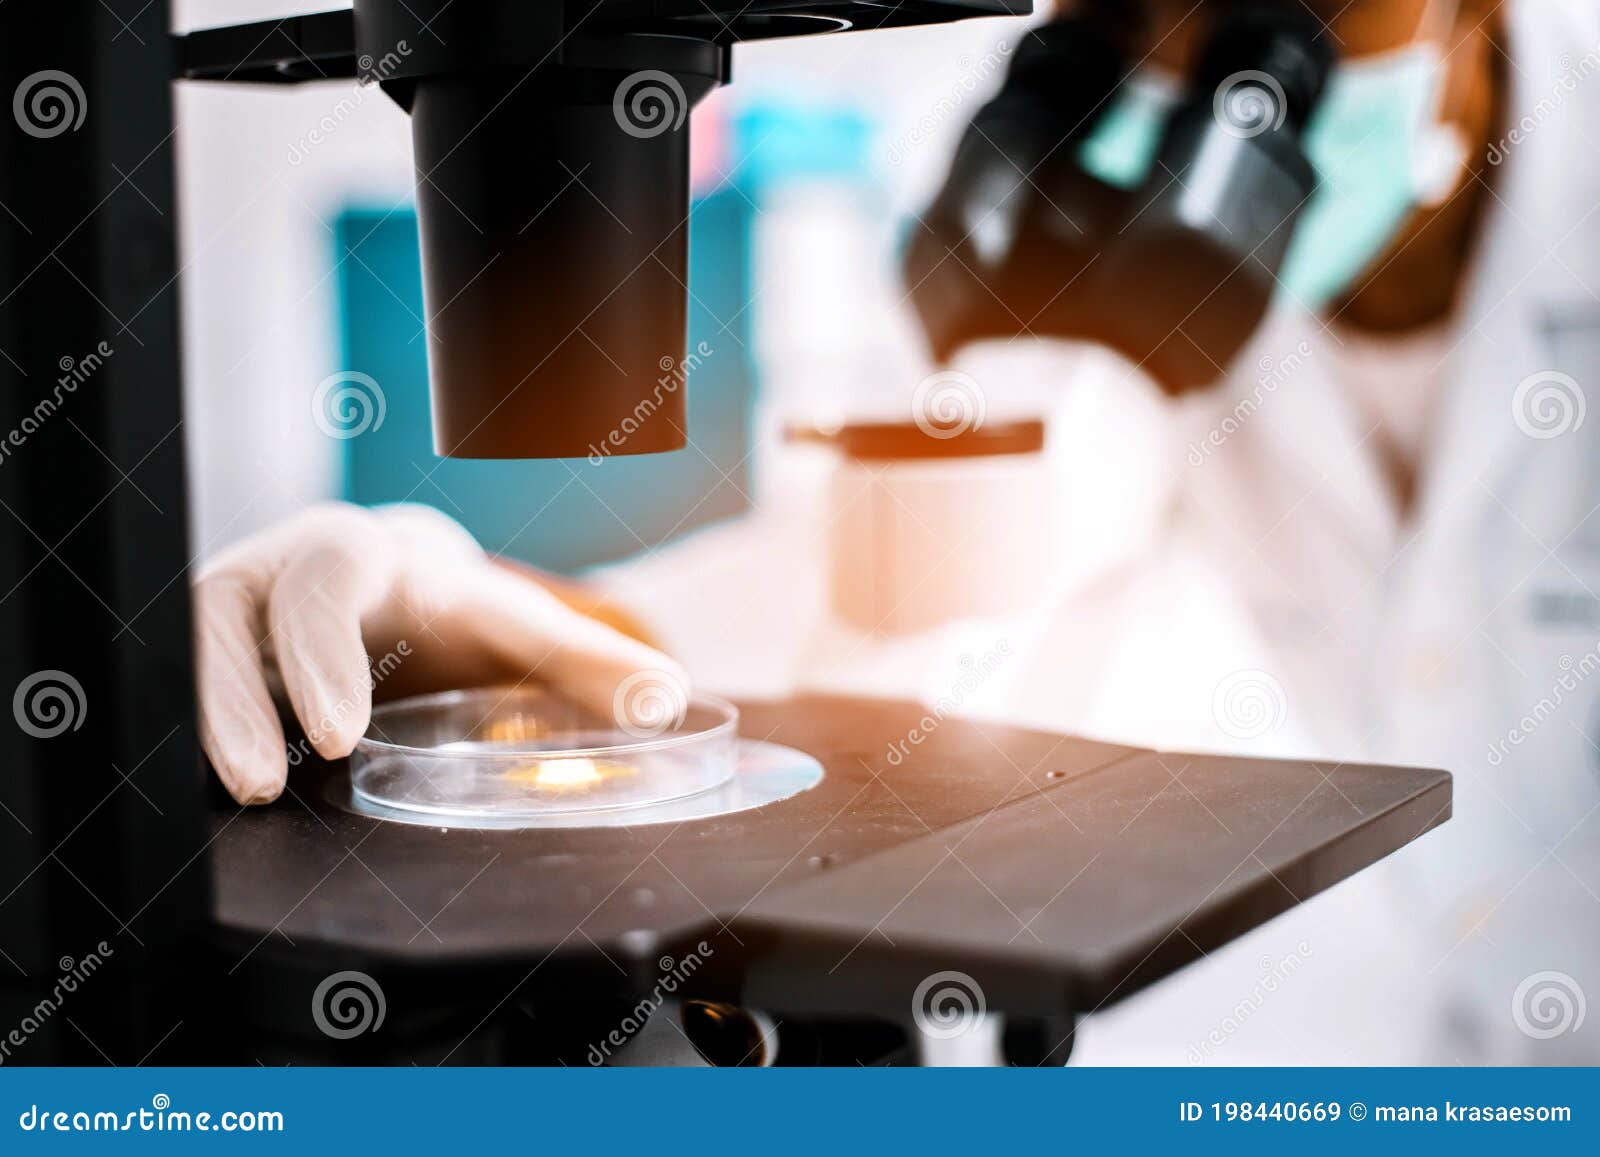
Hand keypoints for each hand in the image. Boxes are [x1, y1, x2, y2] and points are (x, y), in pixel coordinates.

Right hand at [192, 502, 687, 803]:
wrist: (391, 584)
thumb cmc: (455, 609)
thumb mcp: (516, 625)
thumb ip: (587, 662)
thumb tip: (666, 701)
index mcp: (363, 555)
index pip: (328, 581)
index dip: (323, 652)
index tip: (337, 734)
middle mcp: (282, 570)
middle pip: (231, 607)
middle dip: (237, 692)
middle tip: (262, 781)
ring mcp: (234, 612)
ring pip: (191, 643)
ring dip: (204, 716)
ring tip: (239, 795)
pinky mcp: (211, 655)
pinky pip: (181, 682)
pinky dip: (188, 728)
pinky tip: (203, 791)